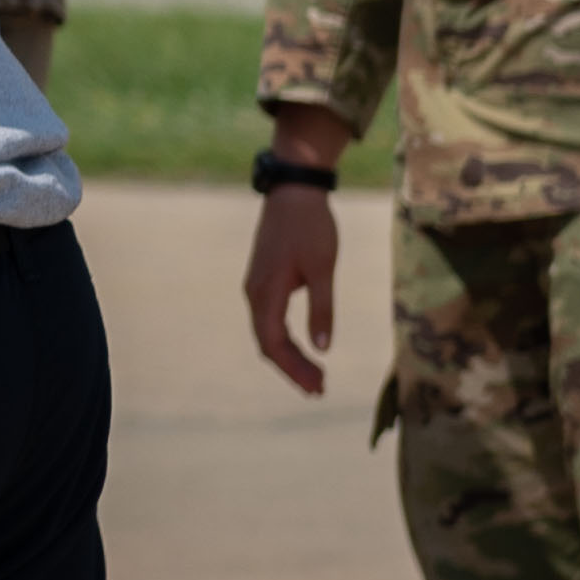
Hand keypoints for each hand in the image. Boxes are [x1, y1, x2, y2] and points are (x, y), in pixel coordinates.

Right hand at [240, 108, 355, 394]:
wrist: (293, 191)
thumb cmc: (310, 227)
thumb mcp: (322, 268)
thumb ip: (321, 308)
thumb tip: (323, 348)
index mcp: (267, 291)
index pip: (274, 343)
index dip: (294, 369)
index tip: (317, 386)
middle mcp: (255, 293)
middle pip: (268, 343)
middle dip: (293, 368)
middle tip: (320, 388)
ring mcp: (257, 286)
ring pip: (268, 332)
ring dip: (290, 356)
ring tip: (315, 375)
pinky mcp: (264, 279)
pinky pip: (270, 319)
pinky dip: (286, 338)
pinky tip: (304, 346)